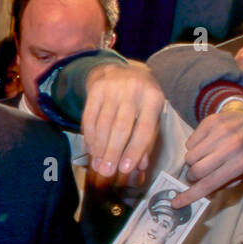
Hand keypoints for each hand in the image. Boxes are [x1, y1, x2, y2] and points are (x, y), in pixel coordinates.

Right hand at [81, 61, 164, 180]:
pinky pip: (90, 117)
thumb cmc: (141, 100)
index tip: (125, 169)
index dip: (134, 151)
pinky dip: (89, 136)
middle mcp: (134, 90)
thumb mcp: (150, 115)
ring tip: (97, 165)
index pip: (144, 129)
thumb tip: (140, 166)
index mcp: (153, 98)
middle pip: (121, 127)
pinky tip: (91, 150)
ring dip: (99, 148)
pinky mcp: (96, 89)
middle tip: (106, 172)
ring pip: (103, 124)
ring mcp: (113, 88)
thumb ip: (147, 141)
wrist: (123, 71)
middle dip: (113, 152)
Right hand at [176, 102, 242, 205]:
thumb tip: (198, 192)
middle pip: (196, 170)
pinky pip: (189, 143)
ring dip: (192, 161)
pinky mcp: (210, 122)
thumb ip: (222, 184)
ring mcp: (220, 133)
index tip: (176, 203)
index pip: (209, 184)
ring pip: (190, 157)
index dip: (190, 195)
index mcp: (240, 164)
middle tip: (196, 174)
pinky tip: (204, 144)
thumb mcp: (240, 172)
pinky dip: (193, 147)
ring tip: (203, 157)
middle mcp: (231, 147)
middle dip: (192, 176)